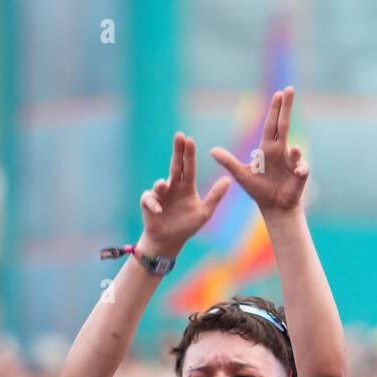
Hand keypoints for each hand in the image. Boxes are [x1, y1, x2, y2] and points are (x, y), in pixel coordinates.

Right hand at [138, 132, 229, 259]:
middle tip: (179, 136)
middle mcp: (173, 186)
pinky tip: (159, 210)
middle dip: (177, 151)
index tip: (190, 140)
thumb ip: (215, 196)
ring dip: (161, 185)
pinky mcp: (148, 203)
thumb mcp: (204, 212)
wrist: (170, 241)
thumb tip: (228, 180)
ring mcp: (160, 194)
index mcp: (186, 186)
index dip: (189, 154)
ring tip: (163, 185)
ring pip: (160, 184)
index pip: (188, 167)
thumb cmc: (187, 226)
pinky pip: (149, 200)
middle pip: (175, 166)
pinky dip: (154, 204)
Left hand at [211, 86, 309, 214]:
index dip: (274, 110)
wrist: (273, 206)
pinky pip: (302, 170)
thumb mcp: (241, 175)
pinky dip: (301, 169)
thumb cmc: (258, 189)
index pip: (271, 125)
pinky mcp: (299, 176)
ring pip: (294, 151)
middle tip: (290, 89)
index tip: (278, 93)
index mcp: (267, 149)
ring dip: (295, 151)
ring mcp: (291, 163)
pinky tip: (299, 171)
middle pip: (284, 126)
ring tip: (293, 149)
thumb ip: (228, 162)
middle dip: (287, 108)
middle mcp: (281, 152)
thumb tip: (211, 150)